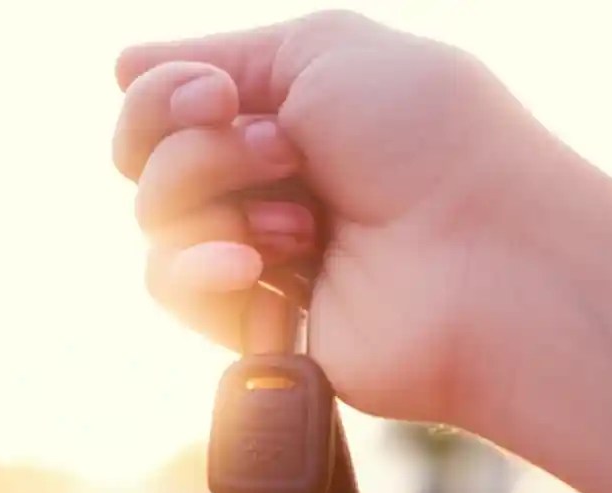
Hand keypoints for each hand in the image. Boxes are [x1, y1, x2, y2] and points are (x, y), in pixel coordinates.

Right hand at [113, 11, 559, 422]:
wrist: (488, 262)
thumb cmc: (430, 142)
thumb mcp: (325, 50)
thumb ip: (217, 56)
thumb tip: (122, 65)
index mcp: (285, 112)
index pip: (166, 103)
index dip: (167, 97)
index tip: (222, 97)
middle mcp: (265, 180)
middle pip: (145, 160)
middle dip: (198, 151)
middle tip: (285, 154)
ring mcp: (258, 252)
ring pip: (154, 221)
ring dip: (217, 204)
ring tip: (303, 226)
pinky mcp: (254, 323)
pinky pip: (171, 287)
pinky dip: (203, 268)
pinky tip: (262, 268)